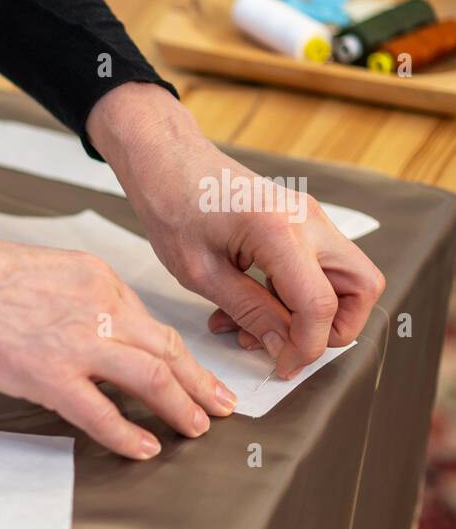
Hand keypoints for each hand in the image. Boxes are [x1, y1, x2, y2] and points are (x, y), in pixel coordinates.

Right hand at [0, 197, 236, 458]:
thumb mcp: (38, 272)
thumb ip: (71, 302)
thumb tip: (85, 339)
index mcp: (95, 278)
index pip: (149, 322)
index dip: (178, 353)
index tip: (193, 371)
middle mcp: (98, 305)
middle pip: (166, 348)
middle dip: (199, 381)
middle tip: (221, 406)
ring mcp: (76, 340)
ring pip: (151, 376)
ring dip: (181, 405)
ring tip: (198, 428)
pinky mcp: (48, 373)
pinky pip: (102, 411)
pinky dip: (129, 432)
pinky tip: (146, 446)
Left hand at [88, 83, 385, 378]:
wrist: (167, 162)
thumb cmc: (173, 205)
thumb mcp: (199, 272)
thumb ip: (247, 310)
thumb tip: (281, 345)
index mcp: (280, 231)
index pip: (321, 305)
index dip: (307, 346)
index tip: (283, 366)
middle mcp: (309, 220)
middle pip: (362, 287)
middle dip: (333, 328)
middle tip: (287, 345)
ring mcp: (310, 217)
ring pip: (346, 278)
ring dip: (310, 313)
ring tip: (252, 327)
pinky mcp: (301, 221)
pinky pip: (318, 267)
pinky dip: (294, 294)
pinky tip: (248, 306)